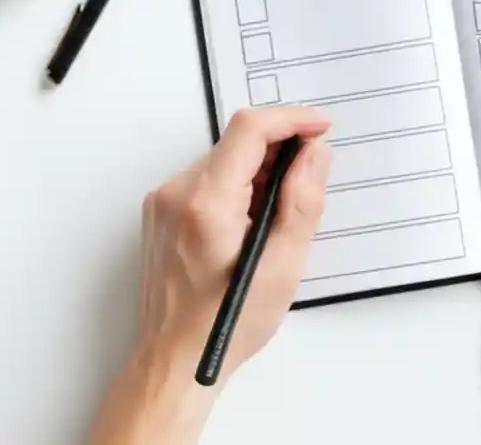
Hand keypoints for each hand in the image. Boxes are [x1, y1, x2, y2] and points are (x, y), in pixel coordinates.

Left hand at [90, 106, 331, 444]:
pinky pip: (207, 180)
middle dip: (278, 154)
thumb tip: (314, 153)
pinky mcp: (161, 213)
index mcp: (206, 203)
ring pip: (223, 161)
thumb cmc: (224, 324)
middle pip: (237, 144)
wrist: (174, 359)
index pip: (249, 130)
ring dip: (257, 175)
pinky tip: (249, 228)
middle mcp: (176, 194)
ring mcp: (164, 202)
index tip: (320, 128)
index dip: (291, 120)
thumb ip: (302, 200)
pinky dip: (236, 190)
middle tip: (305, 189)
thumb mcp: (282, 265)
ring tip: (274, 223)